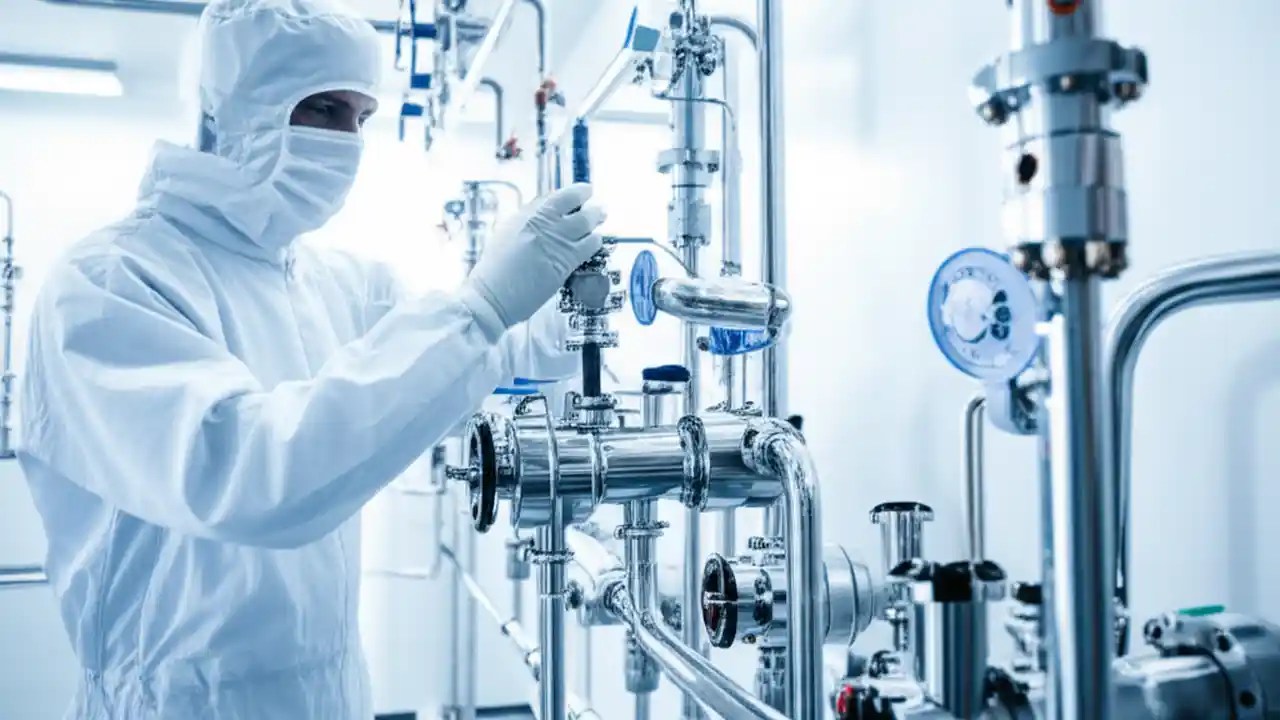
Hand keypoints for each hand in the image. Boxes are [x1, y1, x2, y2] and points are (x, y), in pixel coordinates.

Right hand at [462, 183, 605, 331]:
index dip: (579, 192)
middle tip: (599, 208)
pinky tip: (595, 241)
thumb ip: (528, 217)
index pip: (562, 196)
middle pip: (579, 207)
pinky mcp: (566, 262)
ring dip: (597, 221)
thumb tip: (548, 207)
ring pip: (588, 224)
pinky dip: (595, 241)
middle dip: (593, 206)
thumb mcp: (508, 231)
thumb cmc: (495, 268)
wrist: (494, 294)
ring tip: (599, 220)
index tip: (584, 191)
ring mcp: (557, 242)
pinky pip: (590, 246)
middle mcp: (545, 225)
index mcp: (529, 215)